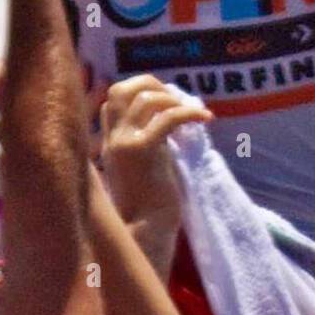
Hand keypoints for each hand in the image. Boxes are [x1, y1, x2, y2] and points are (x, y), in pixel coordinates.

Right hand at [99, 75, 210, 222]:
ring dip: (172, 99)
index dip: (139, 90)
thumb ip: (147, 139)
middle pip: (120, 89)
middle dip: (150, 83)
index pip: (113, 98)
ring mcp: (124, 143)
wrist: (146, 230)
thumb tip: (168, 115)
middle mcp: (111, 138)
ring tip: (192, 112)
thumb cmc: (150, 202)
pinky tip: (205, 118)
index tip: (165, 100)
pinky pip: (167, 118)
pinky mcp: (142, 151)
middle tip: (175, 98)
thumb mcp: (143, 162)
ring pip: (144, 99)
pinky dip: (189, 112)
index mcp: (109, 141)